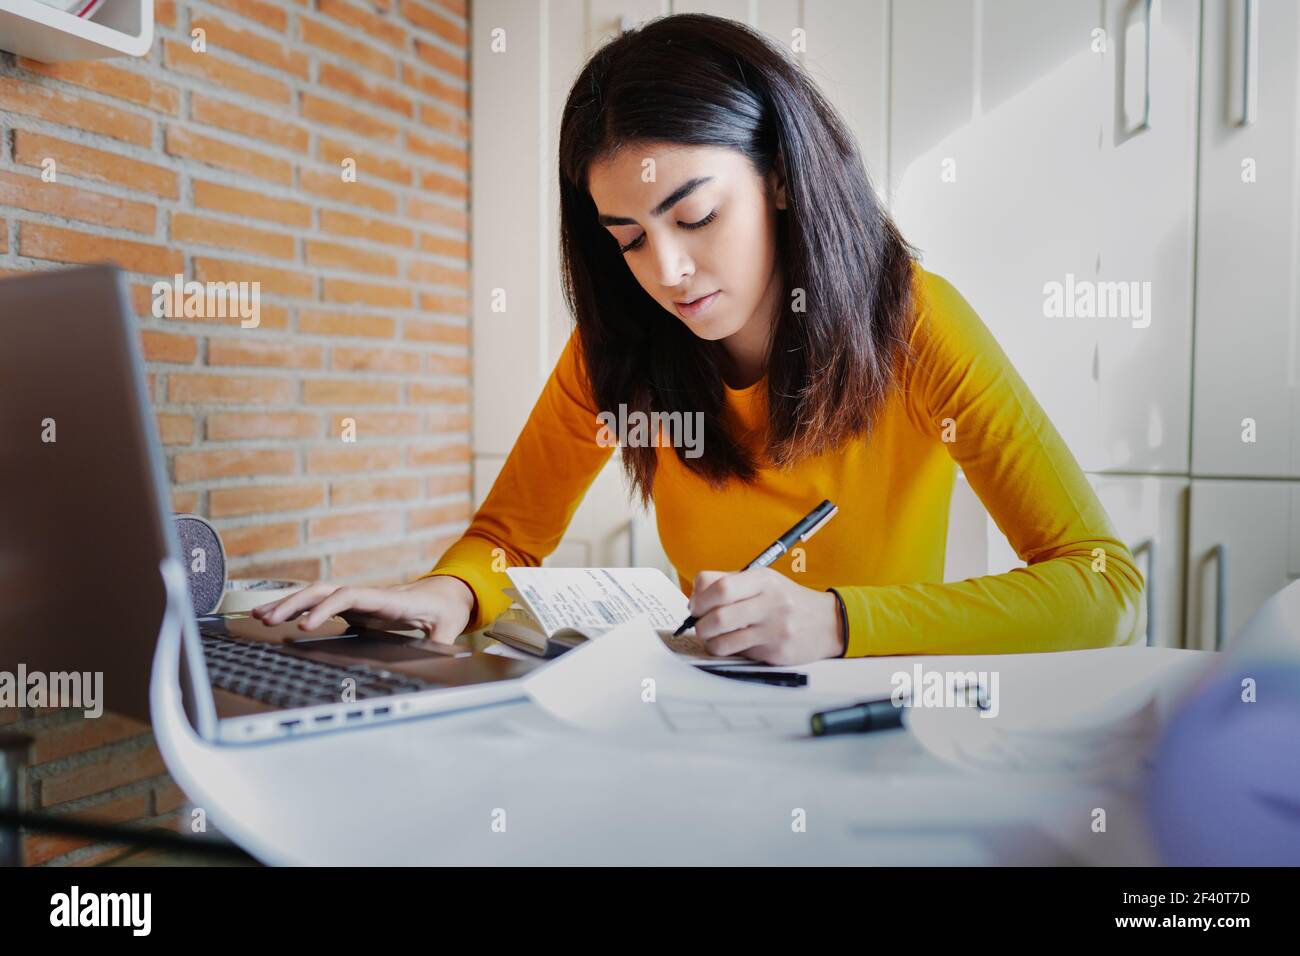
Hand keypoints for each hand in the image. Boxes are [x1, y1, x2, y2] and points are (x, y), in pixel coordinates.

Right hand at [250, 576, 475, 643]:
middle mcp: (368, 596)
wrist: (446, 593)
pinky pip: (320, 604)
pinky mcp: (354, 608)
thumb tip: (444, 660)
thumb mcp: (449, 627)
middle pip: (324, 591)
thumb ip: (443, 643)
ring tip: (258, 615)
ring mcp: (359, 600)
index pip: (351, 597)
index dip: (327, 608)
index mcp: (389, 600)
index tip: (306, 624)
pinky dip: (297, 609)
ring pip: (317, 594)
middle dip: (294, 603)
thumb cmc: (446, 611)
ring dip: (288, 603)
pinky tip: (275, 617)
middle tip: (267, 619)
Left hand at [689, 567, 843, 664]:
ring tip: (715, 638)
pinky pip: (739, 655)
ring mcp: (775, 629)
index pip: (719, 587)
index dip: (699, 599)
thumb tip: (694, 598)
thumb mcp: (763, 581)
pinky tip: (736, 645)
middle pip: (717, 616)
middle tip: (701, 626)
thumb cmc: (787, 601)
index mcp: (763, 579)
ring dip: (711, 642)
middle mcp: (770, 602)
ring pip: (723, 641)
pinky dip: (730, 652)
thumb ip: (729, 583)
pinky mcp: (778, 651)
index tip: (696, 606)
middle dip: (700, 624)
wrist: (828, 622)